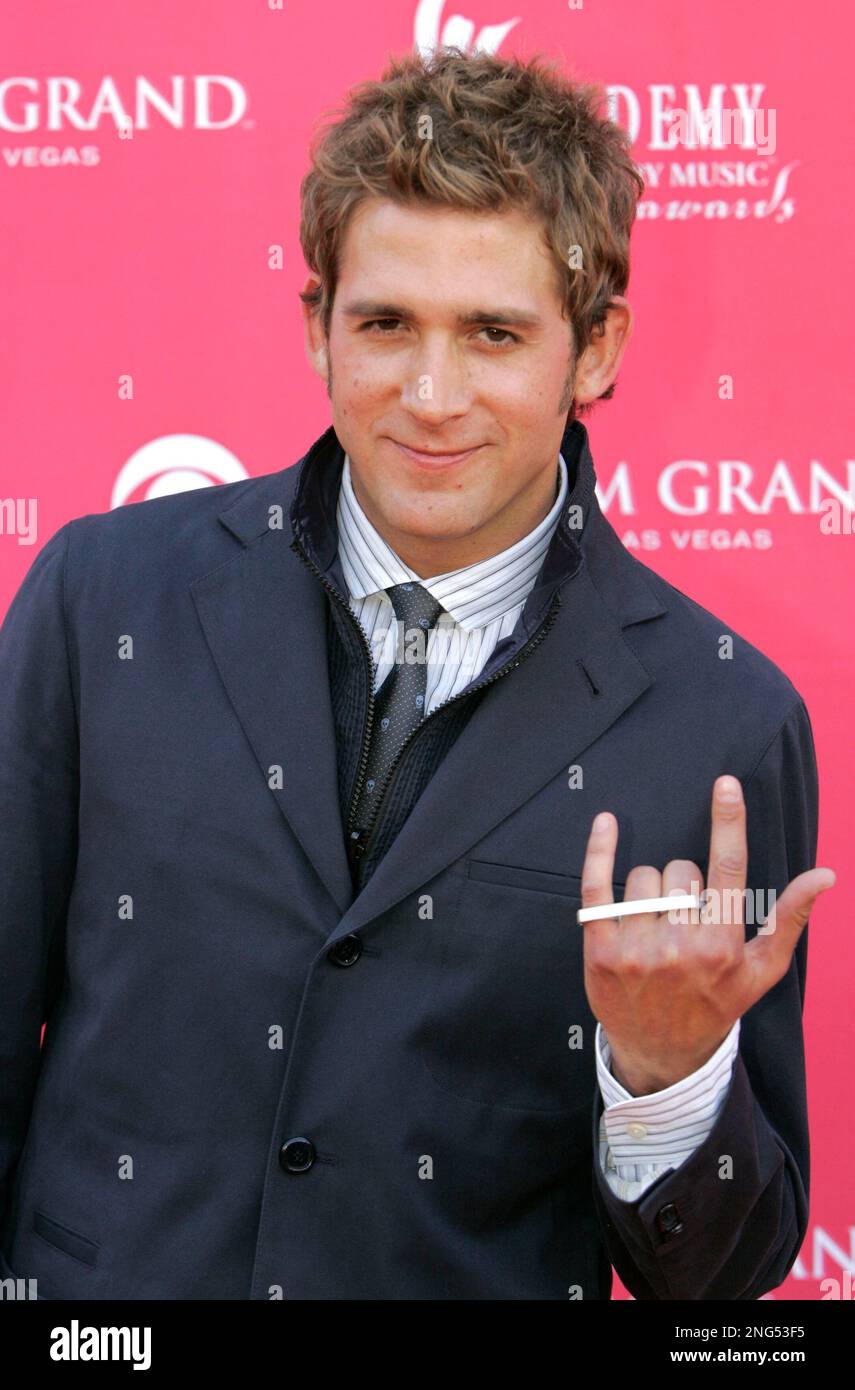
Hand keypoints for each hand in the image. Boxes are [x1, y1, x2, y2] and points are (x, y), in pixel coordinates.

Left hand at [579, 775, 835, 1094]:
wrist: (662, 1055)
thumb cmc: (716, 1004)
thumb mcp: (762, 970)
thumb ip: (790, 919)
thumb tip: (825, 875)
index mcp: (722, 946)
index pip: (727, 869)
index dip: (728, 821)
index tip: (726, 784)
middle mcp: (679, 946)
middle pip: (681, 869)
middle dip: (685, 882)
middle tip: (686, 918)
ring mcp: (636, 950)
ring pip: (644, 877)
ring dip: (652, 888)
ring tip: (657, 924)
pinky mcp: (599, 951)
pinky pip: (596, 886)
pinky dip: (600, 850)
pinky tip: (606, 824)